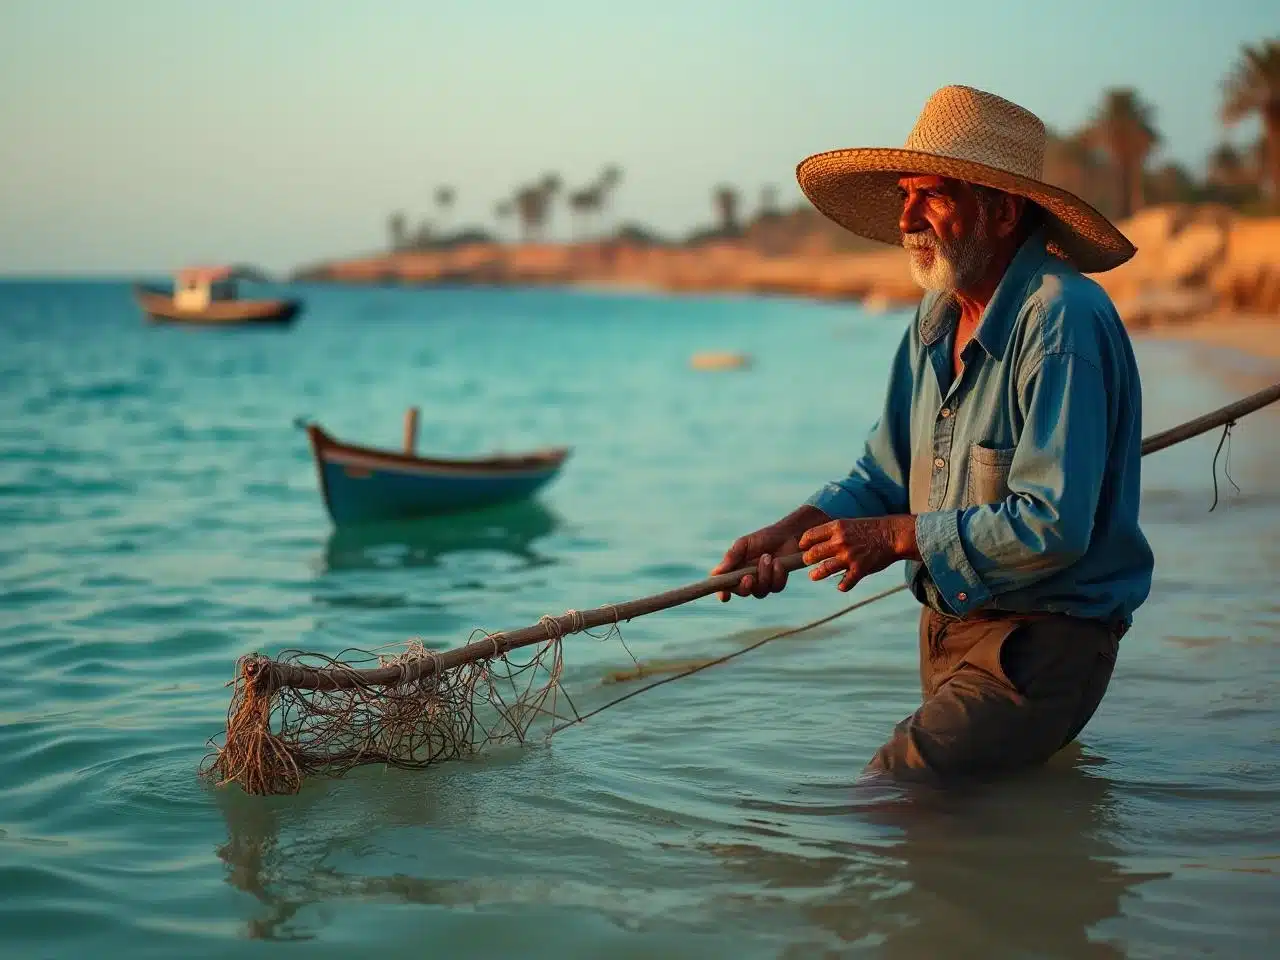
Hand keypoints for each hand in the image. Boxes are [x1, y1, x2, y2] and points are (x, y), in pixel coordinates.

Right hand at [710, 524, 799, 600]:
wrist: (787, 535)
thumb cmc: (763, 537)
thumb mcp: (744, 543)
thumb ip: (732, 556)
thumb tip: (717, 572)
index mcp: (735, 569)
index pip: (724, 585)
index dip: (722, 593)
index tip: (725, 596)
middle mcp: (747, 578)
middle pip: (742, 592)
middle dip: (745, 587)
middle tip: (749, 577)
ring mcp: (763, 582)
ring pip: (760, 592)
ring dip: (764, 576)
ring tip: (768, 557)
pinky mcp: (777, 582)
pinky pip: (775, 588)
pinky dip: (777, 575)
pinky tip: (778, 563)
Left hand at [798, 516, 915, 591]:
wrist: (893, 535)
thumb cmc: (871, 529)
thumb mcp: (849, 523)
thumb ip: (834, 532)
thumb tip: (817, 541)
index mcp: (837, 527)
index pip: (811, 536)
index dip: (804, 543)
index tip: (803, 547)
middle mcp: (840, 541)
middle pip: (813, 553)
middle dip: (807, 559)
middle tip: (808, 561)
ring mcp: (849, 556)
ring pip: (824, 569)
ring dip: (816, 574)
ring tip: (813, 575)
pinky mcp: (860, 569)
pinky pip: (845, 583)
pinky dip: (842, 586)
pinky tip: (841, 586)